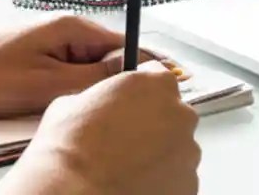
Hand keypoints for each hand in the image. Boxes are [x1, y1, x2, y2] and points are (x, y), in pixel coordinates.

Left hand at [0, 15, 179, 117]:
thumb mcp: (43, 83)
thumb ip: (91, 78)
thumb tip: (132, 74)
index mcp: (74, 29)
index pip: (132, 44)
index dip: (157, 66)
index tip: (179, 82)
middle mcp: (69, 33)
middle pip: (117, 59)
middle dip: (131, 83)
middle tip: (141, 111)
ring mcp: (55, 48)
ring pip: (96, 72)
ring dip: (103, 91)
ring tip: (105, 114)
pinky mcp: (42, 63)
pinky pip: (75, 78)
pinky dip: (83, 95)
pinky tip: (79, 112)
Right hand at [0, 63, 200, 194]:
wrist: (75, 193)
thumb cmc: (69, 150)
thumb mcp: (69, 104)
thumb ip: (97, 97)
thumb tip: (95, 106)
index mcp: (154, 84)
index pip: (156, 75)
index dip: (141, 91)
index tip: (131, 102)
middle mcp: (179, 113)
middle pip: (171, 113)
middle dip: (153, 124)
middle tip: (124, 140)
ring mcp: (188, 150)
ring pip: (176, 147)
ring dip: (158, 153)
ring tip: (125, 167)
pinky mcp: (189, 182)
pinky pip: (177, 176)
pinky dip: (161, 180)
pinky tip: (134, 183)